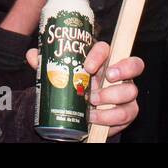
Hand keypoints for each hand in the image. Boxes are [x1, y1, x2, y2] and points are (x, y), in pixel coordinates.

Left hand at [26, 41, 143, 136]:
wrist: (80, 113)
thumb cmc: (74, 87)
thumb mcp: (60, 75)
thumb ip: (48, 64)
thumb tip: (33, 55)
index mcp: (102, 60)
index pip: (107, 48)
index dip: (100, 55)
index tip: (87, 66)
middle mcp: (119, 74)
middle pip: (135, 64)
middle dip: (124, 69)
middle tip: (108, 78)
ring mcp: (126, 92)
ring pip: (130, 91)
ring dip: (112, 98)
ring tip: (93, 103)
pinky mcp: (128, 111)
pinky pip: (127, 113)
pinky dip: (111, 117)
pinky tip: (96, 118)